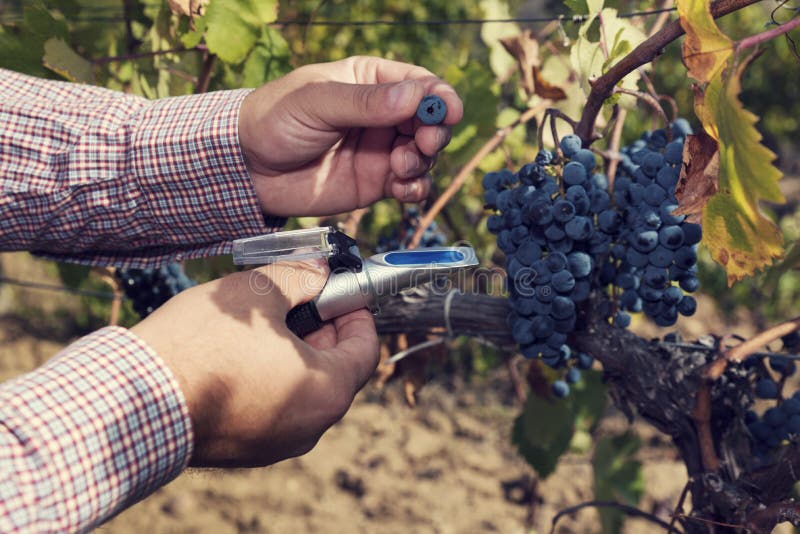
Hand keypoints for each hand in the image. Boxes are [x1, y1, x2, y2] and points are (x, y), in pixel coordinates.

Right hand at [131, 261, 378, 466]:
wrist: (135, 398)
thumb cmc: (201, 345)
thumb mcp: (258, 292)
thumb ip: (301, 278)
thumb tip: (320, 270)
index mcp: (326, 392)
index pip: (365, 349)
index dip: (356, 312)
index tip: (341, 290)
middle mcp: (310, 427)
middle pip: (335, 369)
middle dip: (322, 327)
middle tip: (300, 296)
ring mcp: (277, 443)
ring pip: (301, 388)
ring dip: (293, 351)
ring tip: (263, 319)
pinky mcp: (245, 448)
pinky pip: (273, 406)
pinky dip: (269, 376)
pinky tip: (239, 350)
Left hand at [238, 56, 462, 216]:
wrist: (247, 169)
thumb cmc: (274, 120)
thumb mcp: (317, 102)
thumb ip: (364, 103)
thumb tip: (414, 98)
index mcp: (370, 81)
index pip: (420, 84)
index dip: (440, 97)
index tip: (448, 112)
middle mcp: (382, 115)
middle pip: (430, 121)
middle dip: (435, 133)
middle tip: (424, 144)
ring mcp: (381, 150)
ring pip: (425, 155)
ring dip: (423, 162)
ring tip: (399, 168)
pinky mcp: (375, 183)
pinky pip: (410, 186)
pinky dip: (415, 189)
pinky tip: (402, 190)